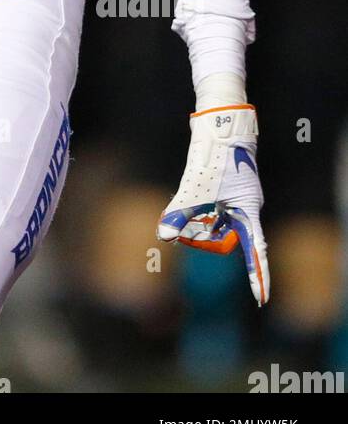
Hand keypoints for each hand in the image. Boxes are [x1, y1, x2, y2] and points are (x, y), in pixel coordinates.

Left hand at [157, 104, 269, 305]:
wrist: (218, 124)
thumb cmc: (214, 155)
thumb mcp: (195, 186)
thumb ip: (180, 211)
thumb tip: (163, 236)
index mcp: (247, 210)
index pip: (256, 251)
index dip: (258, 276)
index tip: (261, 299)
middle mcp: (244, 208)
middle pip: (225, 237)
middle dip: (202, 238)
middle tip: (182, 231)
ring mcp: (233, 199)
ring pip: (214, 224)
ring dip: (196, 224)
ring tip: (181, 213)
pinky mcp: (221, 190)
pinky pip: (209, 212)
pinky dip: (194, 213)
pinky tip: (180, 210)